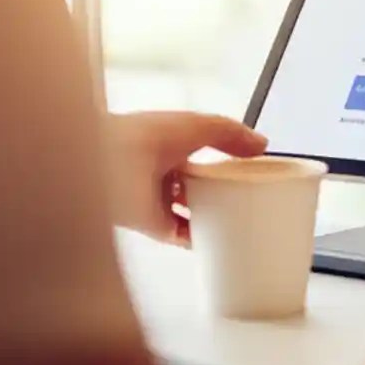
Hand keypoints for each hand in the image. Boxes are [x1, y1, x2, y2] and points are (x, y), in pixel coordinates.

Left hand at [106, 111, 267, 245]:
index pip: (200, 150)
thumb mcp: (197, 125)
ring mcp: (157, 200)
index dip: (223, 156)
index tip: (247, 164)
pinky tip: (220, 237)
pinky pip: (184, 236)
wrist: (105, 165)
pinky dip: (202, 239)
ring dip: (212, 216)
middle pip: (197, 183)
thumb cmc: (139, 136)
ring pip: (191, 211)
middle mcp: (161, 172)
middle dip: (218, 189)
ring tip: (239, 218)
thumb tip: (259, 143)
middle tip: (246, 195)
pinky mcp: (154, 227)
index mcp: (167, 143)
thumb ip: (230, 133)